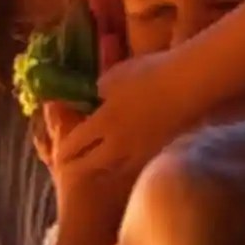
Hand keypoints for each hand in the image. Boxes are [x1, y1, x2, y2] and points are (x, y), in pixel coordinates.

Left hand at [51, 50, 195, 179]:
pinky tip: (122, 159)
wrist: (189, 86)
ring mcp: (140, 150)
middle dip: (77, 166)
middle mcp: (118, 144)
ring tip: (93, 166)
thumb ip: (98, 90)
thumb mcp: (112, 77)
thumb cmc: (147, 75)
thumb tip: (94, 97)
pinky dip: (121, 164)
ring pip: (113, 168)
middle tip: (69, 167)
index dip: (63, 152)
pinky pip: (133, 163)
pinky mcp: (158, 150)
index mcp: (102, 124)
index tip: (55, 155)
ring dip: (99, 169)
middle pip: (91, 164)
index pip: (74, 145)